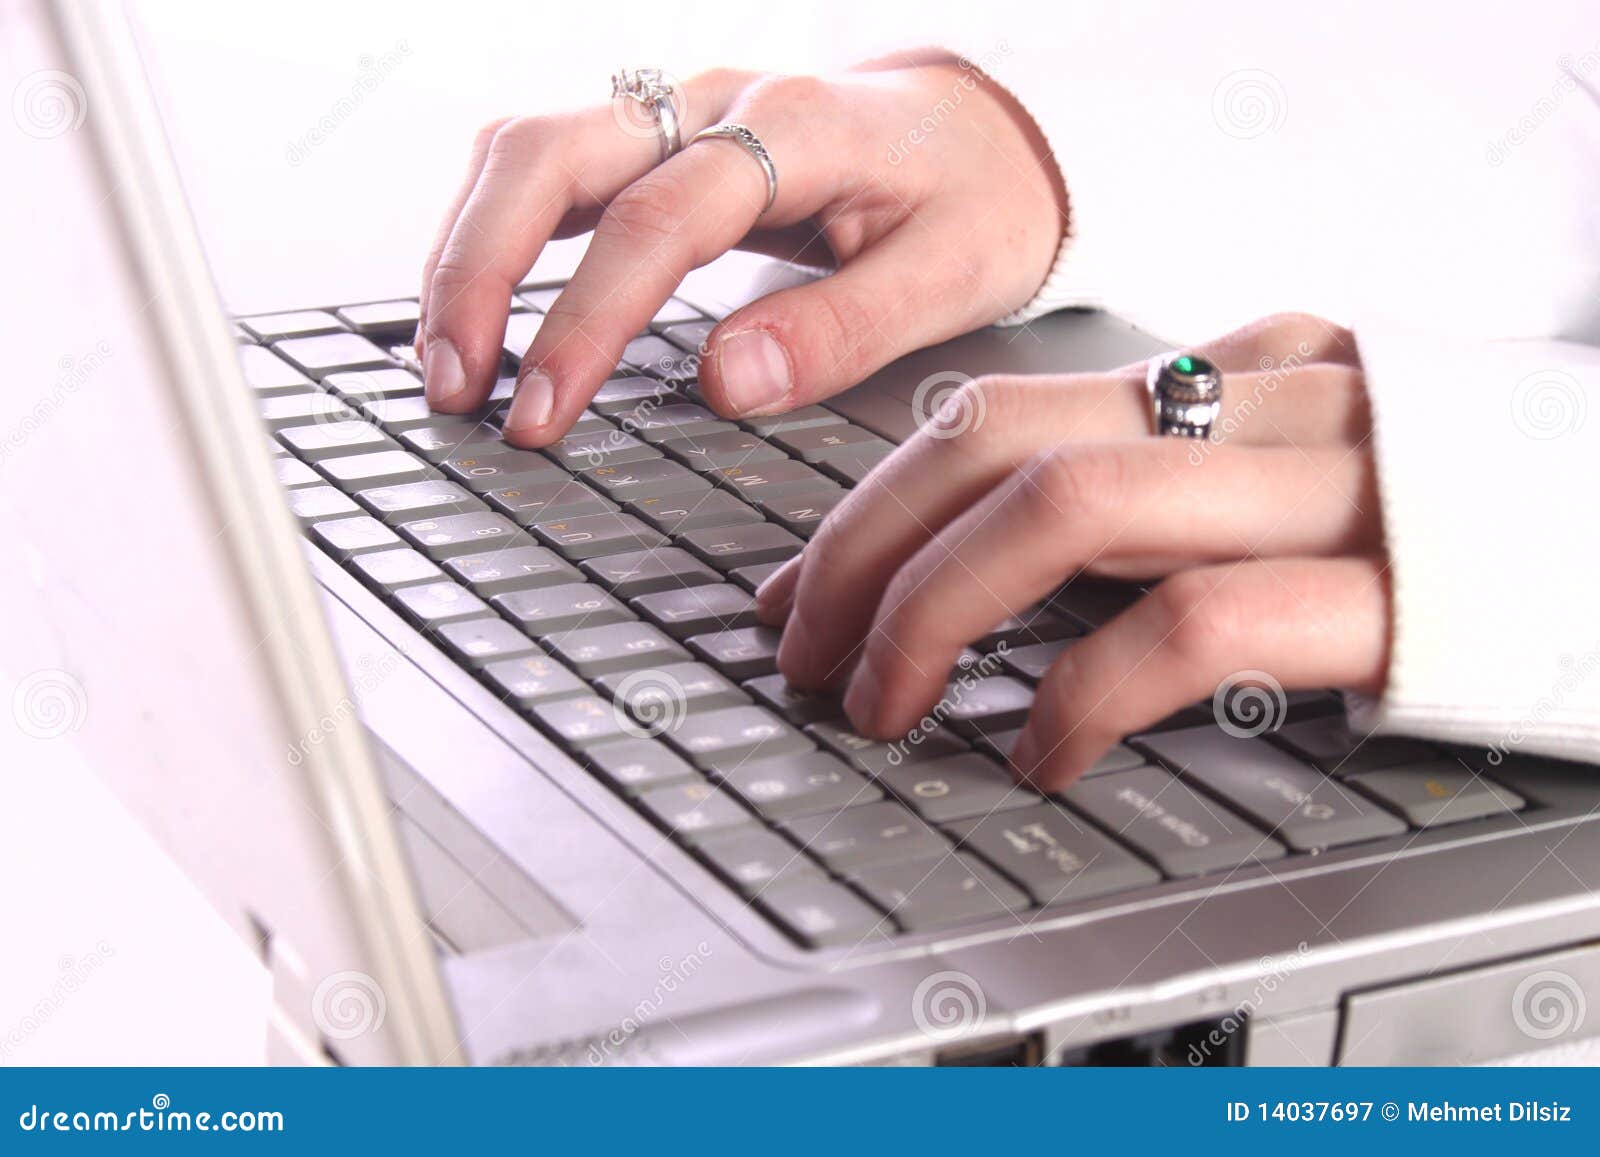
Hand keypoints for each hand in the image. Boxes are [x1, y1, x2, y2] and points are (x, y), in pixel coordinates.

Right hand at [417, 52, 1065, 444]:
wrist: (988, 138)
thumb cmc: (976, 203)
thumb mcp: (950, 277)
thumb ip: (839, 330)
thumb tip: (723, 386)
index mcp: (794, 130)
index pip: (657, 220)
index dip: (585, 319)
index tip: (543, 413)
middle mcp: (717, 102)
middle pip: (548, 154)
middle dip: (479, 272)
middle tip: (458, 389)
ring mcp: (678, 111)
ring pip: (526, 152)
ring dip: (467, 254)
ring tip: (450, 366)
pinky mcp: (658, 142)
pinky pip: (546, 170)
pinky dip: (495, 238)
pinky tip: (480, 311)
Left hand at [754, 313, 1391, 790]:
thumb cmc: (1464, 534)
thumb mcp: (1303, 474)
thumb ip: (1174, 481)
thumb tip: (994, 546)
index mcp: (1243, 366)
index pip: (1000, 411)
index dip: (873, 505)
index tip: (800, 589)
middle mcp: (1273, 401)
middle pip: (999, 439)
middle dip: (865, 550)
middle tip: (804, 651)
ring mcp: (1330, 485)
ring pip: (1067, 505)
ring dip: (934, 612)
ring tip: (884, 706)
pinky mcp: (1386, 593)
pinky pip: (1190, 626)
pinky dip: (1083, 693)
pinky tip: (1041, 752)